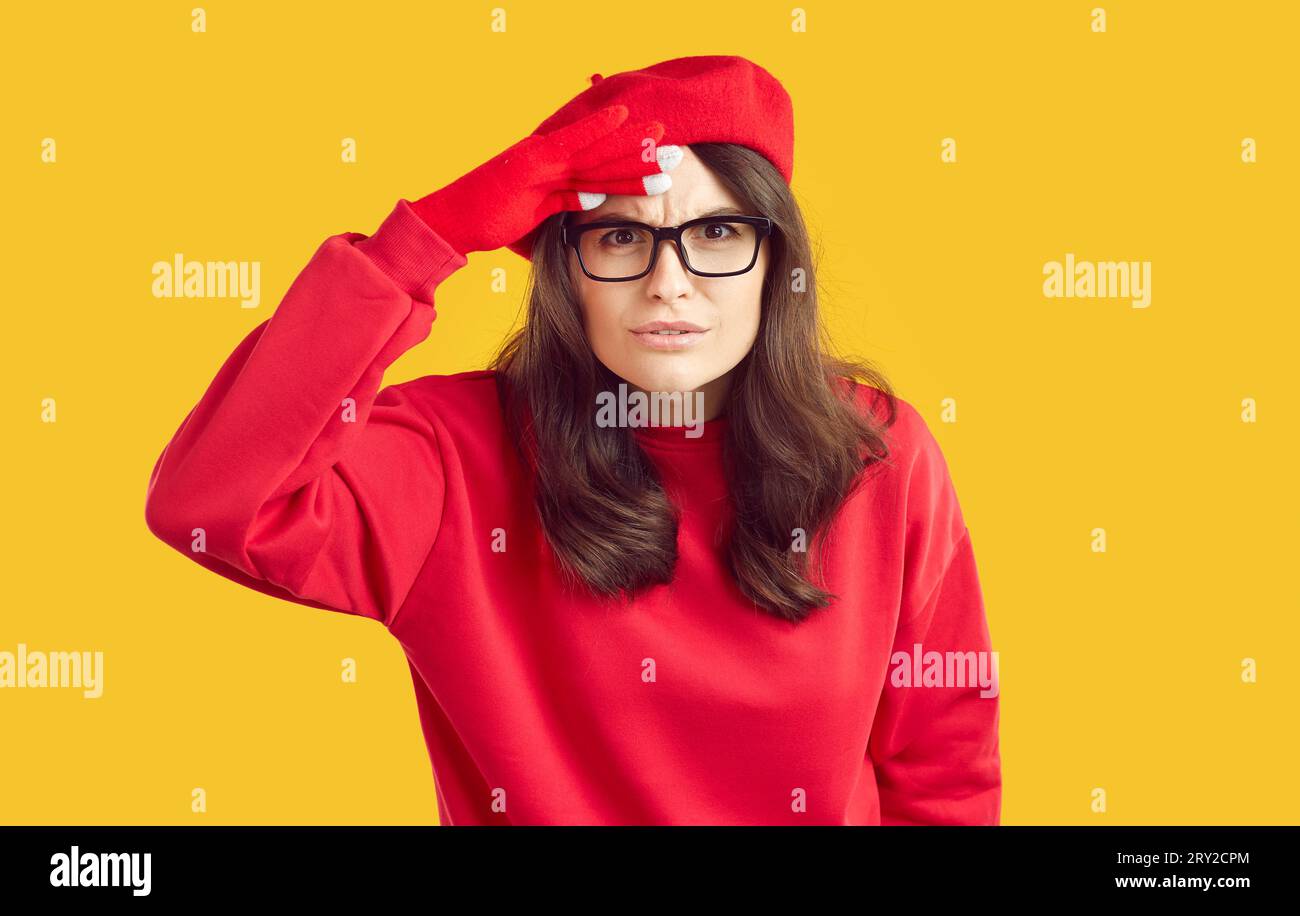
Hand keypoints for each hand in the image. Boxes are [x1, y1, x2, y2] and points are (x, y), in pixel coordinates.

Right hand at [410, 104, 682, 256]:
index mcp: (554, 171)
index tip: (663, 161)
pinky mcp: (532, 164)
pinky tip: (620, 119)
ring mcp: (543, 160)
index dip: (633, 162)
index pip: (601, 166)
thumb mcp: (536, 216)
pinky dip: (594, 130)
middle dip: (642, 152)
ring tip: (662, 140)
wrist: (452, 220)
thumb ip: (561, 205)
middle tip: (678, 148)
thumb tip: (591, 207)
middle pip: (606, 155)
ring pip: (596, 150)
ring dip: (630, 144)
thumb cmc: (489, 219)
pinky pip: (569, 147)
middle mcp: (551, 159)